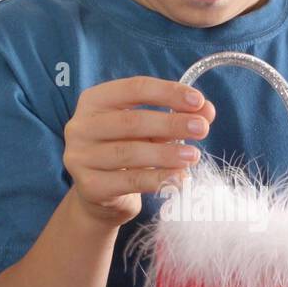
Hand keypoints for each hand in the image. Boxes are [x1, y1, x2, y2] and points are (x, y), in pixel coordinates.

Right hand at [63, 76, 216, 227]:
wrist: (100, 197)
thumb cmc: (127, 152)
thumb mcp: (150, 130)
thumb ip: (175, 116)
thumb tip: (207, 110)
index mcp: (94, 101)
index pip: (134, 89)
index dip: (168, 92)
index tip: (198, 101)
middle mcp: (80, 126)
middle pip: (132, 121)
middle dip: (171, 123)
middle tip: (202, 128)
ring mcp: (81, 157)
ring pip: (130, 152)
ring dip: (167, 154)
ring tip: (193, 155)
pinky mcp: (90, 186)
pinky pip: (130, 180)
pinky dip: (159, 179)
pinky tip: (180, 178)